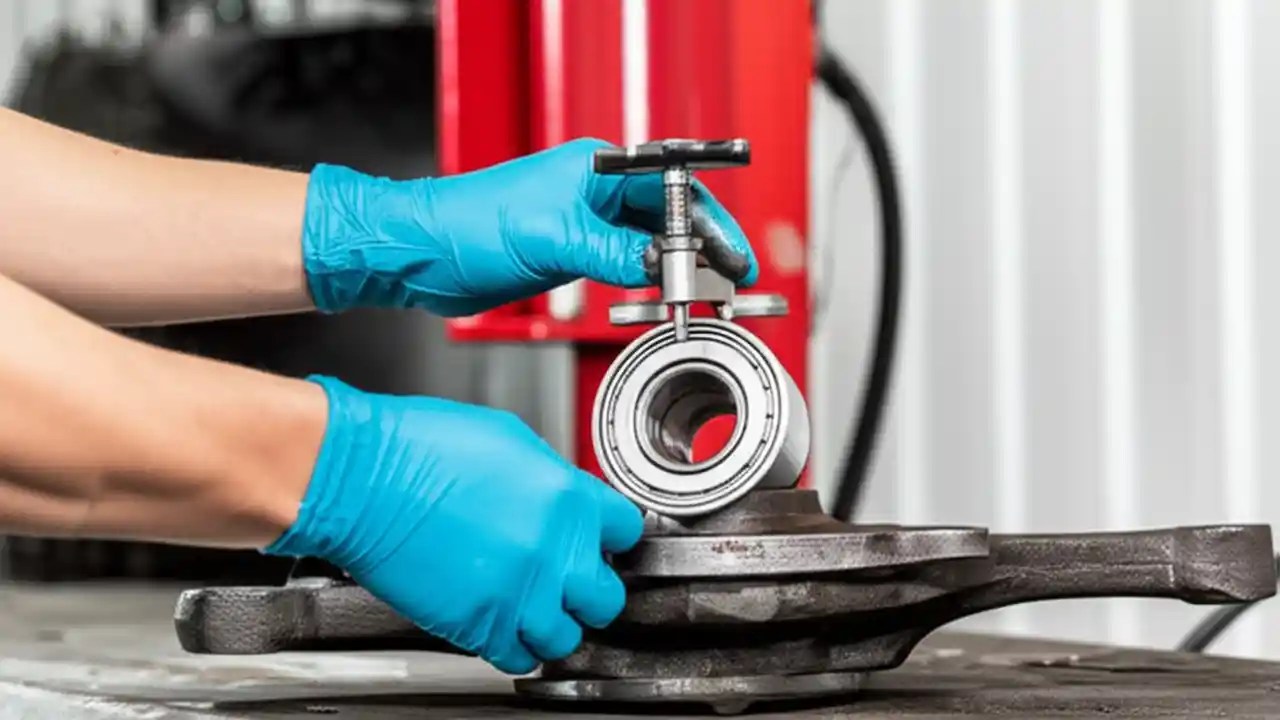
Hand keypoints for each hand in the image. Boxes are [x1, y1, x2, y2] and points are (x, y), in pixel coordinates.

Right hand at [265, 376, 644, 673]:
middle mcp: (552, 551)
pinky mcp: (479, 624)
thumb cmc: (420, 448)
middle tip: (569, 582)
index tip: (600, 543)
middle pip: (606, 598)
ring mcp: (518, 593)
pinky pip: (518, 658)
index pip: (627, 532)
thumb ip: (550, 478)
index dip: (611, 538)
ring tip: (532, 607)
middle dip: (589, 591)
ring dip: (552, 624)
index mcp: (567, 498)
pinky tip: (502, 624)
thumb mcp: (509, 439)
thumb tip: (562, 500)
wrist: (362, 478)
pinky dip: (513, 647)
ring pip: (567, 637)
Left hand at [301, 138, 757, 315]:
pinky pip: (628, 265)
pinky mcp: (576, 252)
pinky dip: (650, 282)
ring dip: (680, 269)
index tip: (733, 254)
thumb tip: (658, 267)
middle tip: (734, 280)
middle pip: (672, 218)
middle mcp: (598, 192)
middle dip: (706, 249)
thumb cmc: (470, 223)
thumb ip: (612, 253)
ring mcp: (588, 224)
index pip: (676, 189)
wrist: (426, 253)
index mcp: (598, 169)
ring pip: (653, 244)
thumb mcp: (552, 238)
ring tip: (708, 294)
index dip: (711, 222)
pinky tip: (664, 299)